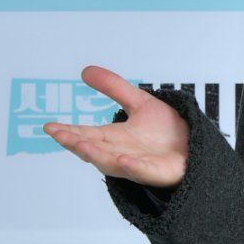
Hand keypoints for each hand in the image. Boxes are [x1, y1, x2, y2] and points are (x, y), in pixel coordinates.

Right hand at [43, 66, 188, 186]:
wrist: (194, 145)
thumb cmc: (166, 130)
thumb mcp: (139, 102)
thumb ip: (114, 88)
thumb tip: (85, 71)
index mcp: (114, 138)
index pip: (86, 134)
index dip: (68, 132)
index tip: (49, 127)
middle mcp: (121, 153)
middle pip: (94, 149)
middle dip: (76, 143)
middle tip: (58, 135)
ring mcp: (139, 164)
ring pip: (113, 163)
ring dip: (97, 155)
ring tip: (81, 145)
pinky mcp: (159, 172)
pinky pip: (144, 171)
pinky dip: (133, 167)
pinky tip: (124, 159)